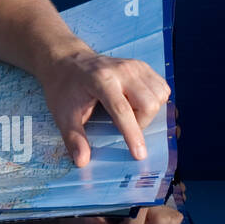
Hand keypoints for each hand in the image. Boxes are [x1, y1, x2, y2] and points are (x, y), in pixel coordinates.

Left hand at [39, 45, 170, 166]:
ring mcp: (134, 66)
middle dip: (140, 122)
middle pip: (148, 104)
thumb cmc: (64, 88)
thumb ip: (73, 138)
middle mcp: (121, 70)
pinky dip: (154, 101)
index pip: (122, 110)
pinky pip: (162, 88)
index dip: (132, 134)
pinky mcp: (142, 66)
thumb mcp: (62, 114)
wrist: (67, 61)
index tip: (139, 155)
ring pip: (159, 96)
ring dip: (148, 112)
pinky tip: (136, 102)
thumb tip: (82, 162)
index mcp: (100, 80)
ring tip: (128, 111)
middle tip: (120, 123)